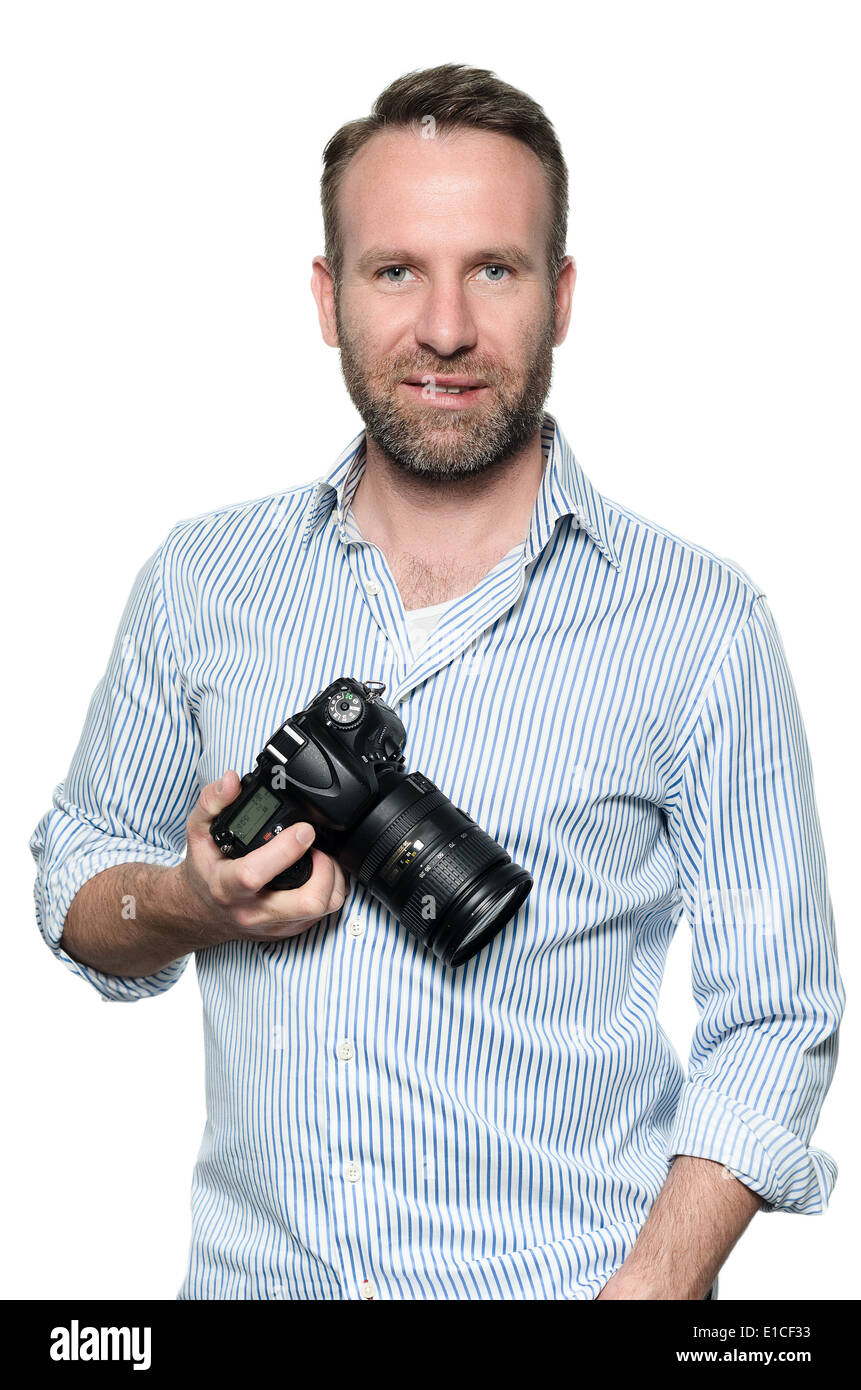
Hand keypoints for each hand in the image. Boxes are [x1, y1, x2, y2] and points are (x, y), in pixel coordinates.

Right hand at [177, 771, 347, 944]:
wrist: (200, 910)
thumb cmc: (205, 868)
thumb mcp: (197, 831)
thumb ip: (212, 801)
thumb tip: (231, 780)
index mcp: (226, 886)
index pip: (254, 875)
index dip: (285, 851)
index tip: (303, 829)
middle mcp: (251, 911)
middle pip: (306, 902)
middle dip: (324, 869)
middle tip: (315, 846)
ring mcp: (272, 925)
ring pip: (322, 909)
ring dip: (331, 879)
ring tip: (319, 857)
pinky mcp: (287, 931)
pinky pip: (322, 915)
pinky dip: (329, 890)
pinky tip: (317, 873)